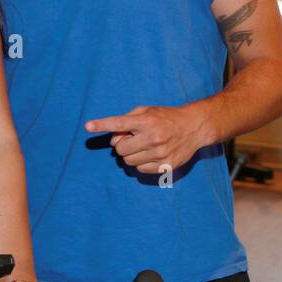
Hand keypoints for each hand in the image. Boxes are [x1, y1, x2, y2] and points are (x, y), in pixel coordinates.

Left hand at [85, 104, 210, 174]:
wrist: (194, 127)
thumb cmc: (165, 117)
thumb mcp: (146, 111)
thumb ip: (126, 121)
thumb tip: (113, 140)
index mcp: (146, 121)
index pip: (119, 123)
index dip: (102, 124)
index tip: (87, 126)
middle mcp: (153, 137)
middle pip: (120, 149)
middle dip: (122, 144)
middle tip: (132, 139)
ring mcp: (160, 153)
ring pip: (128, 161)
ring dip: (131, 155)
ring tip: (144, 146)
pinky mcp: (167, 165)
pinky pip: (140, 170)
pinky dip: (141, 163)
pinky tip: (151, 154)